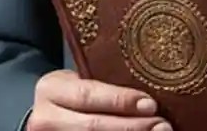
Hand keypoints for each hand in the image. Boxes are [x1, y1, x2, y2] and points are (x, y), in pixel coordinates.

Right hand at [27, 70, 170, 130]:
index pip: (88, 95)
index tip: (151, 104)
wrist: (49, 113)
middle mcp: (45, 118)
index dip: (120, 101)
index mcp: (50, 90)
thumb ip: (105, 84)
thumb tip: (148, 95)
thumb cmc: (73, 91)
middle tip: (162, 125)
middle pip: (92, 126)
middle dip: (131, 126)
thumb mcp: (80, 80)